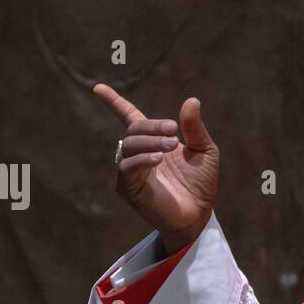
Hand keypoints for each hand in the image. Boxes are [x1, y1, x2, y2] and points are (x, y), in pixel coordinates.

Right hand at [94, 83, 220, 253]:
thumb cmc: (201, 185)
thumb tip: (192, 100)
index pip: (128, 117)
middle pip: (134, 128)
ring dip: (151, 141)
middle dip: (153, 126)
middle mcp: (138, 154)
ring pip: (129, 145)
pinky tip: (159, 159)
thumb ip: (195, 128)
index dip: (114, 102)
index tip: (98, 88)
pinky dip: (142, 159)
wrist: (198, 215)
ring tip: (172, 146)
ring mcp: (131, 171)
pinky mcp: (128, 188)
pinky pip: (127, 167)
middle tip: (174, 132)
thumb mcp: (205, 151)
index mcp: (153, 142)